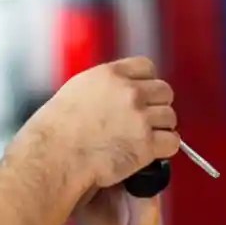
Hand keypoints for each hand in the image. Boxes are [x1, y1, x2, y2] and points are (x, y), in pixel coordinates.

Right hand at [29, 56, 180, 190]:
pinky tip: (150, 153)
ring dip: (160, 128)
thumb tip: (118, 91)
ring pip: (169, 117)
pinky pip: (172, 141)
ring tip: (143, 139)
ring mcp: (139, 117)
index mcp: (110, 74)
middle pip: (164, 91)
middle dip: (156, 106)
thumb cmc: (56, 132)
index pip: (147, 67)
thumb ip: (104, 86)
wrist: (54, 157)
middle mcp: (128, 91)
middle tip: (144, 121)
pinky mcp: (146, 143)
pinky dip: (164, 149)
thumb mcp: (77, 91)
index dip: (147, 83)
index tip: (142, 96)